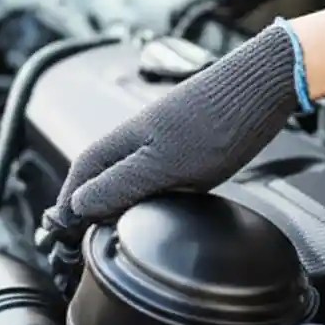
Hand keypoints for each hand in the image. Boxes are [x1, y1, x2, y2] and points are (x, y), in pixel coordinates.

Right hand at [43, 23, 298, 233]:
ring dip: (117, 200)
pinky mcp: (186, 143)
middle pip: (99, 176)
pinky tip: (159, 207)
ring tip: (114, 229)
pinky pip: (153, 173)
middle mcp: (136, 138)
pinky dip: (146, 194)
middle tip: (84, 240)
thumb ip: (120, 187)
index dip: (68, 208)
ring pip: (126, 175)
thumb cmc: (216, 125)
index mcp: (122, 142)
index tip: (61, 236)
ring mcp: (162, 140)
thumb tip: (77, 207)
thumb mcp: (164, 166)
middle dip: (88, 206)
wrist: (263, 85)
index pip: (80, 178)